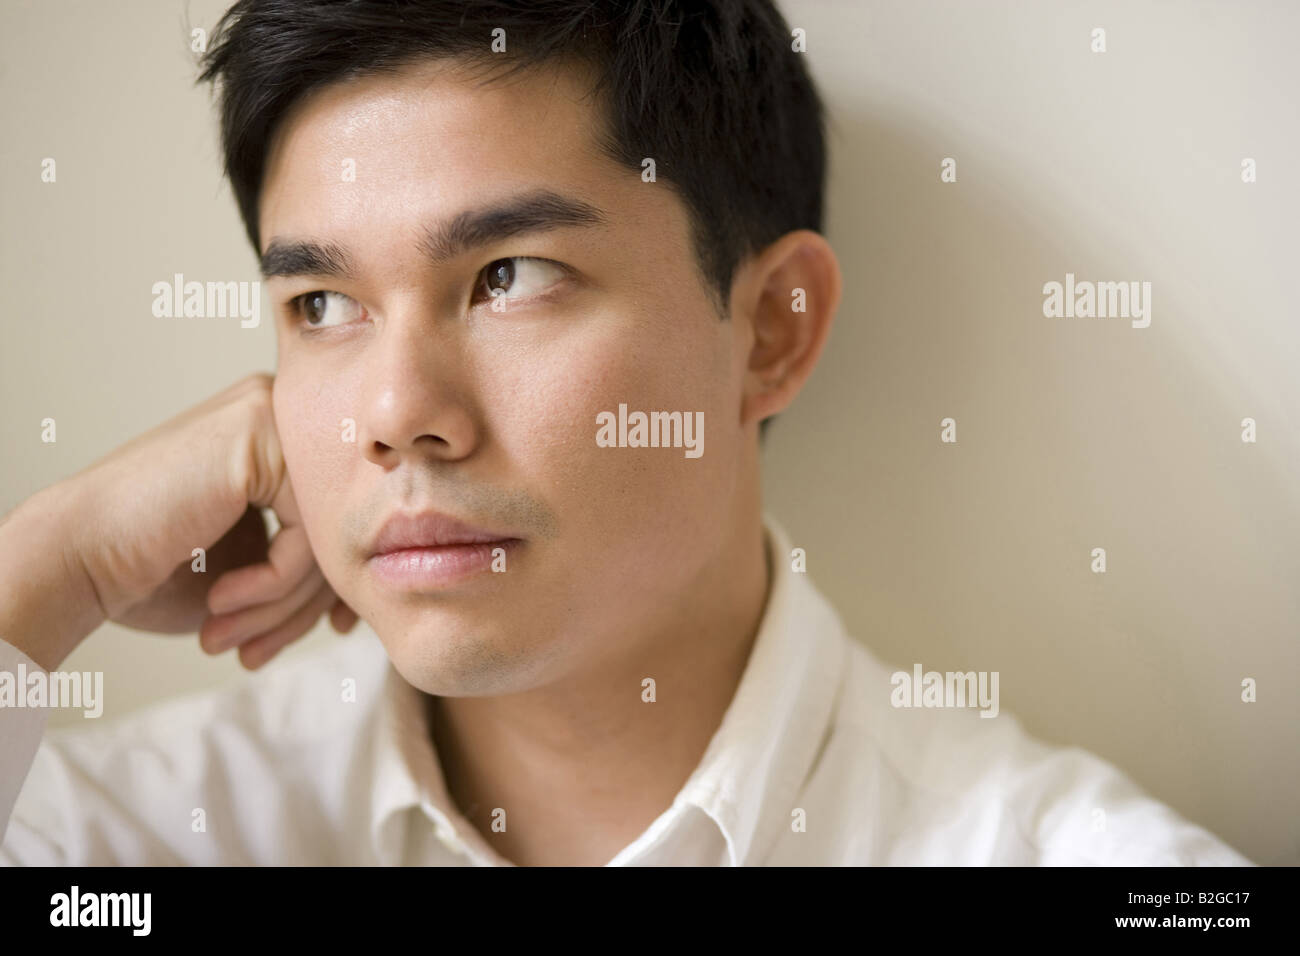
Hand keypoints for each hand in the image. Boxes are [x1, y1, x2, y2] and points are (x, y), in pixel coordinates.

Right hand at [4, 373, 354, 670]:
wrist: (79, 560)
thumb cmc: (156, 569)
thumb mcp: (258, 569)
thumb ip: (315, 565)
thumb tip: (381, 585)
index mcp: (289, 443)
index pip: (346, 520)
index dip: (337, 586)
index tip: (332, 633)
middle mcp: (288, 416)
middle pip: (342, 527)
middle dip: (304, 606)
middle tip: (256, 654)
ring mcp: (275, 417)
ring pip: (328, 536)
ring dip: (281, 607)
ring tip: (233, 641)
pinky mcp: (261, 436)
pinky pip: (306, 533)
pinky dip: (271, 584)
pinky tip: (222, 601)